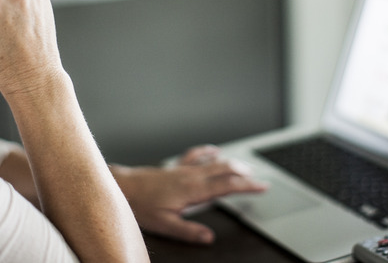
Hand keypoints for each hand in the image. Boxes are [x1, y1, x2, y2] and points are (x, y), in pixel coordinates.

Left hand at [111, 145, 267, 243]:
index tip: (262, 187)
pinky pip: (196, 155)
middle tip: (260, 180)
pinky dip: (209, 152)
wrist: (124, 186)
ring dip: (232, 164)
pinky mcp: (176, 167)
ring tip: (245, 168)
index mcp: (193, 190)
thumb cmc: (141, 205)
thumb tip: (209, 237)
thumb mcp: (165, 224)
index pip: (228, 186)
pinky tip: (214, 150)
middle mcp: (191, 176)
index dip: (248, 186)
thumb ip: (189, 231)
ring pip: (214, 162)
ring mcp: (184, 169)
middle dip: (246, 174)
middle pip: (226, 170)